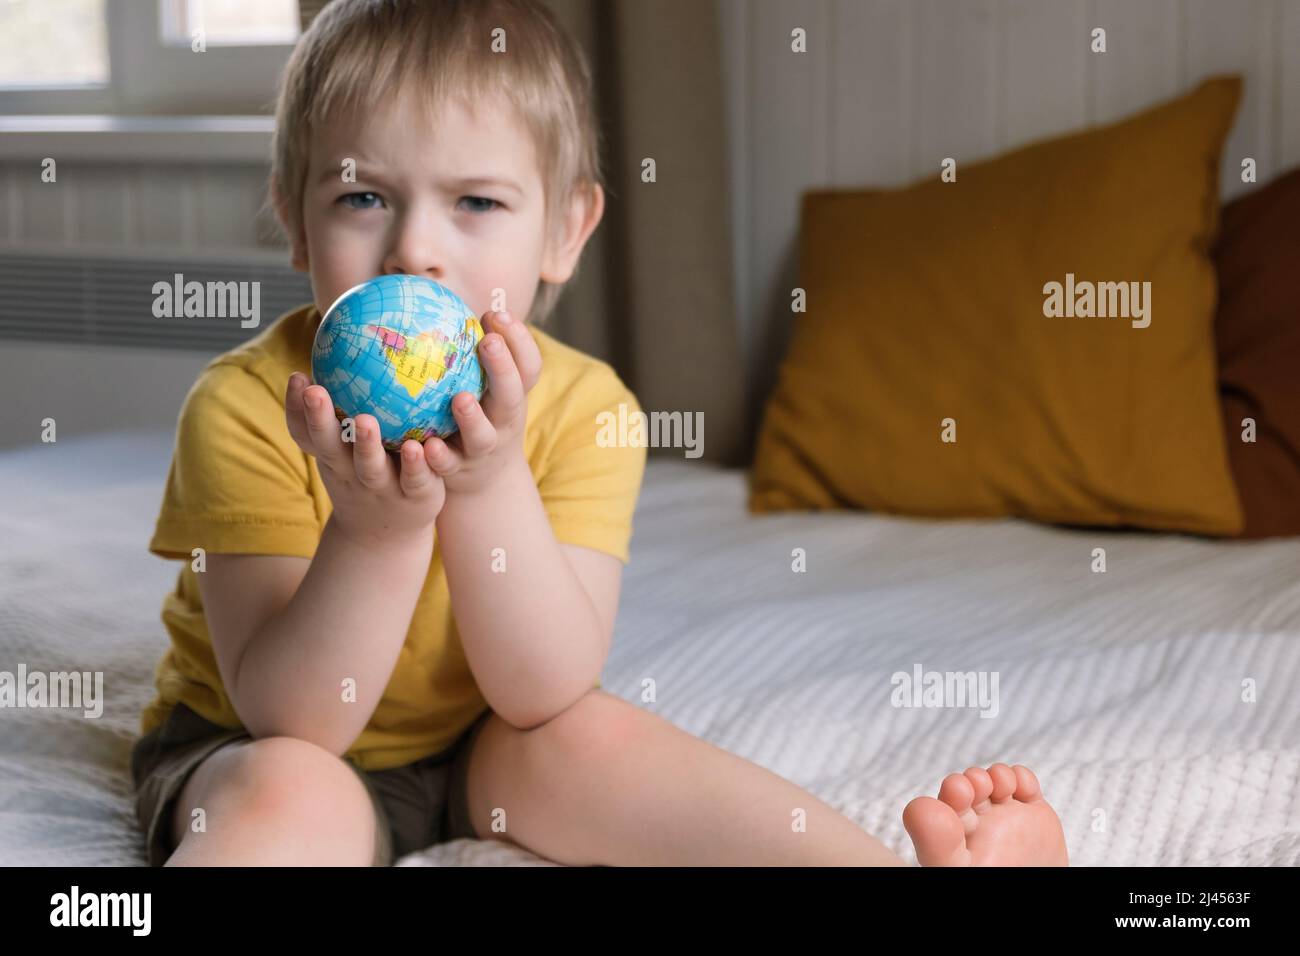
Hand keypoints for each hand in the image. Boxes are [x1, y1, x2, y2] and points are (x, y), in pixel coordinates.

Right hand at [284, 371, 446, 548]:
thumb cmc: (365, 475)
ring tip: (364, 421)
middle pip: (330, 447)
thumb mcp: (347, 450)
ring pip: (370, 466)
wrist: (387, 535)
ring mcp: (381, 487)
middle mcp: (350, 471)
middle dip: (320, 420)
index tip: (297, 377)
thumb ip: (343, 411)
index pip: (305, 432)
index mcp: (332, 455)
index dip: (295, 408)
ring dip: (365, 445)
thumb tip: (342, 350)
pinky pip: (414, 479)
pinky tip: (418, 446)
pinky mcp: (414, 497)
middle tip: (316, 392)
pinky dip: (414, 465)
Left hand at [425, 309, 541, 496]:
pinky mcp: (460, 472)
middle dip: (503, 369)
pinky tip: (422, 445)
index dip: (519, 340)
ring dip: (473, 418)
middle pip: (512, 396)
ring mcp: (484, 448)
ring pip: (482, 435)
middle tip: (489, 342)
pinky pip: (448, 465)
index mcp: (513, 394)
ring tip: (461, 399)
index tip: (498, 313)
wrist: (482, 478)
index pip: (528, 365)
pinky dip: (438, 457)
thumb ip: (467, 349)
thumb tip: (432, 294)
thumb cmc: (477, 414)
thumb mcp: (485, 385)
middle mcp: (505, 421)